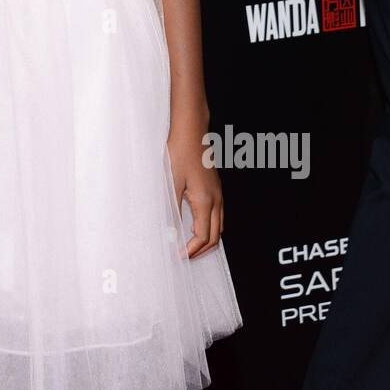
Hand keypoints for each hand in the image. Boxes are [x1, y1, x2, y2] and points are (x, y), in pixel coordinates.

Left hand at [167, 128, 223, 258]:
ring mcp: (218, 194)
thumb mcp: (171, 183)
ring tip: (188, 245)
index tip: (179, 256)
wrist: (191, 133)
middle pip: (215, 236)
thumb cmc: (180, 154)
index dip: (191, 250)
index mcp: (206, 201)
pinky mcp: (215, 189)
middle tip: (184, 256)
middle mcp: (217, 200)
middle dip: (201, 250)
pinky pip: (217, 215)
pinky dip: (208, 226)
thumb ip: (172, 208)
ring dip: (206, 239)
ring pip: (219, 226)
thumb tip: (170, 230)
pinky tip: (193, 225)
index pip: (203, 236)